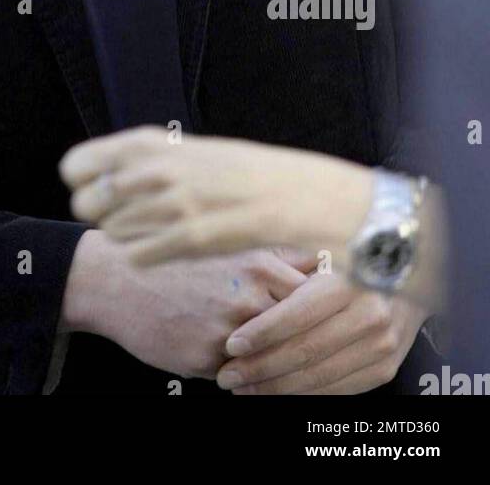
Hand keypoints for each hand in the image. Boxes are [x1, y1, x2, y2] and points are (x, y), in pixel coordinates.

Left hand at [60, 126, 372, 263]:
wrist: (290, 193)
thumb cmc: (236, 172)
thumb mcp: (184, 150)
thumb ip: (144, 159)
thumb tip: (105, 172)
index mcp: (148, 143)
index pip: (74, 165)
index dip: (80, 183)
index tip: (96, 188)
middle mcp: (152, 169)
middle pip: (85, 204)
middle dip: (97, 215)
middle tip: (127, 217)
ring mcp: (170, 204)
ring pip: (111, 232)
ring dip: (127, 236)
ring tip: (157, 231)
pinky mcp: (188, 238)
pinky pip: (137, 256)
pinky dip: (147, 256)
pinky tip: (170, 249)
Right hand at [64, 229, 315, 379]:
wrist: (117, 279)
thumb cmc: (178, 260)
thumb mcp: (229, 246)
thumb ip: (275, 257)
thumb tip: (325, 265)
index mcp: (260, 262)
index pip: (321, 293)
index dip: (331, 307)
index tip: (336, 314)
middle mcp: (250, 294)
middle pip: (307, 328)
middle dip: (312, 338)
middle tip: (316, 344)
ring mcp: (230, 329)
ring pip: (279, 357)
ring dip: (283, 362)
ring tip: (276, 357)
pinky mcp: (207, 359)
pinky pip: (245, 376)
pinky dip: (248, 373)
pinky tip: (236, 363)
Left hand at [216, 271, 425, 394]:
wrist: (415, 272)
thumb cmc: (357, 255)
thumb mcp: (327, 251)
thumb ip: (292, 270)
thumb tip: (243, 290)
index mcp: (352, 280)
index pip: (299, 314)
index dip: (262, 333)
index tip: (232, 343)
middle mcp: (371, 314)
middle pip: (306, 351)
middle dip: (260, 367)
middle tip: (228, 375)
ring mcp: (382, 345)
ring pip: (319, 376)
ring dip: (275, 387)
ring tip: (244, 387)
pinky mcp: (385, 367)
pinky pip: (338, 387)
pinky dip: (304, 392)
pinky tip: (278, 389)